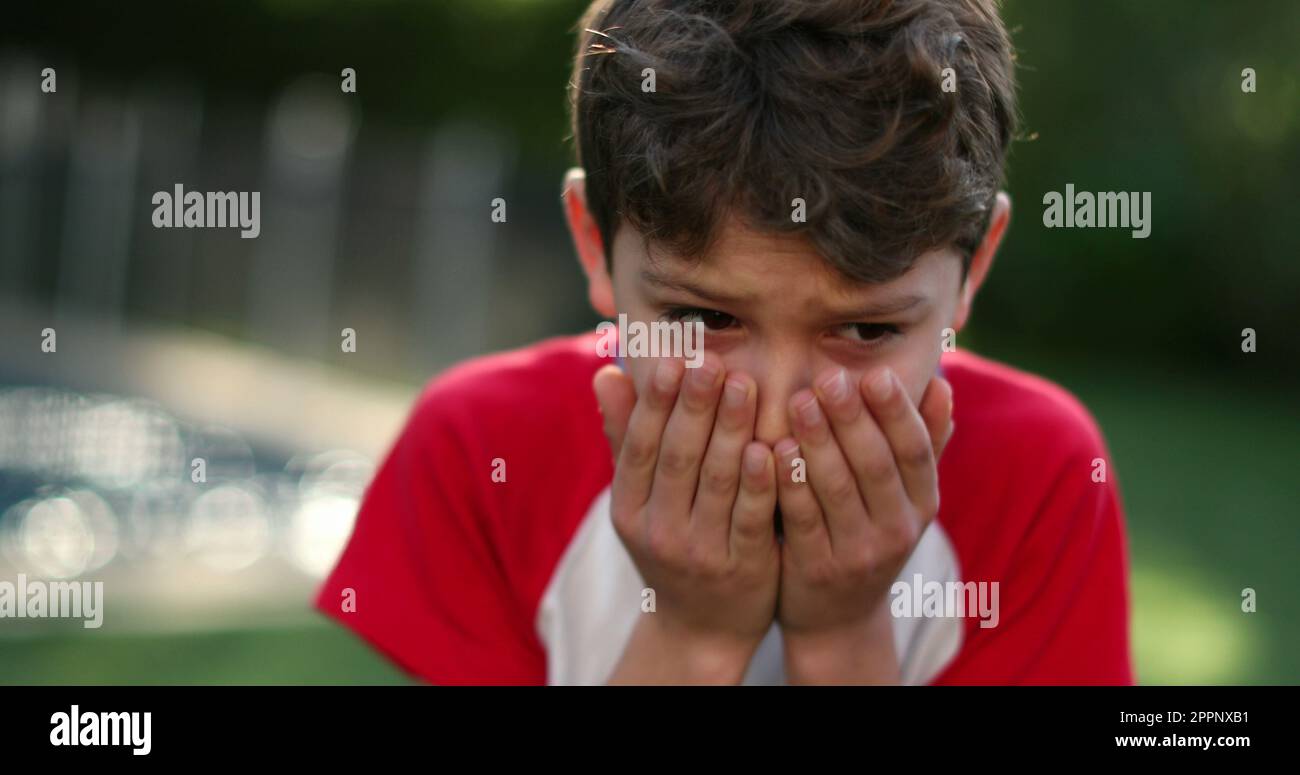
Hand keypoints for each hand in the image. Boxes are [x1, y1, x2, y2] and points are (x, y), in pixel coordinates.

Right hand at [595, 355, 779, 682]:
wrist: (702, 629)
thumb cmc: (673, 544)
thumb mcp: (640, 499)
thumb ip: (628, 437)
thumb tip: (606, 373)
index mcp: (629, 509)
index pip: (641, 446)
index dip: (656, 401)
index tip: (675, 356)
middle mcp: (657, 532)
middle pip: (677, 458)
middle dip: (694, 407)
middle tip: (711, 361)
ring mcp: (699, 553)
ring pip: (715, 483)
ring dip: (729, 430)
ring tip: (745, 385)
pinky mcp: (742, 569)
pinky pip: (750, 519)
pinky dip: (758, 482)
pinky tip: (768, 447)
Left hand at [773, 367, 953, 682]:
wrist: (839, 619)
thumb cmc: (870, 534)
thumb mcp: (906, 498)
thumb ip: (924, 443)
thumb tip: (943, 383)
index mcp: (922, 504)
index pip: (915, 451)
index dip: (897, 412)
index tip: (875, 373)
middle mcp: (897, 530)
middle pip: (876, 466)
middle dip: (852, 418)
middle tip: (828, 378)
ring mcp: (857, 553)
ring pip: (838, 489)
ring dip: (818, 442)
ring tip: (799, 401)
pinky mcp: (815, 569)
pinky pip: (802, 519)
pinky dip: (790, 484)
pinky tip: (774, 449)